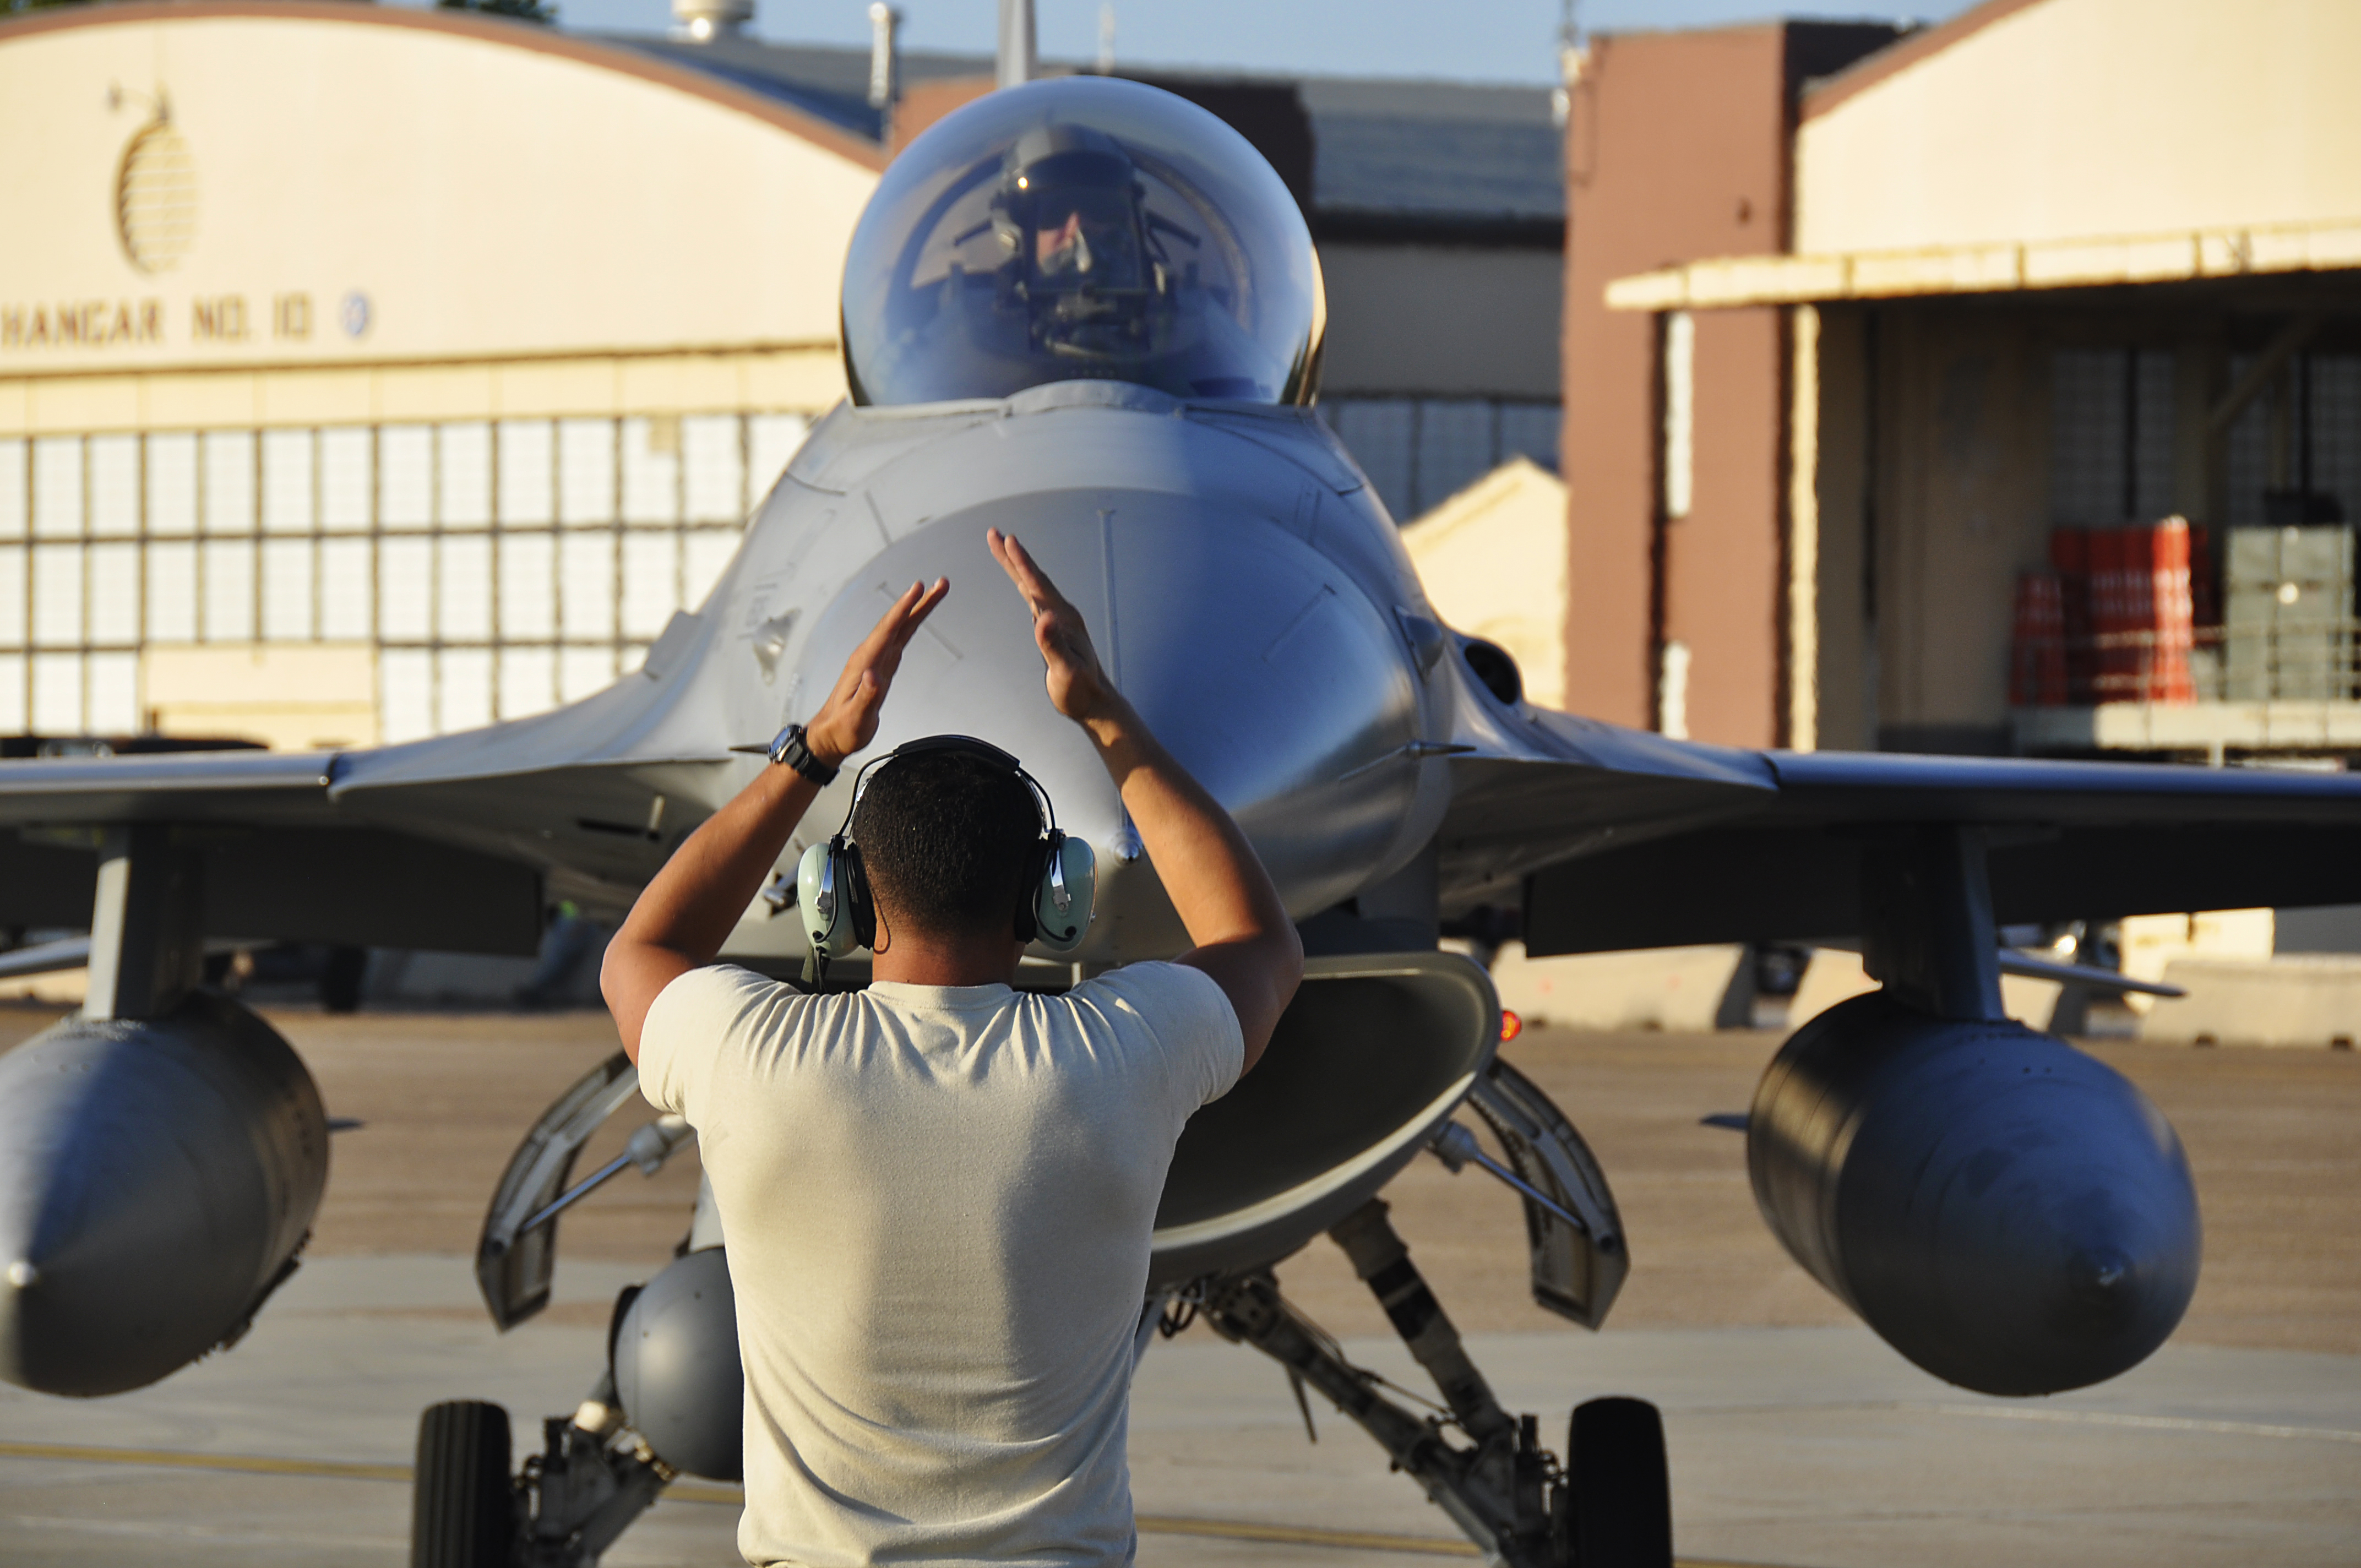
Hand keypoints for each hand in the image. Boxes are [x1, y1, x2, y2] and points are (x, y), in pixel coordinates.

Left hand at [803, 577, 949, 765]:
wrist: (831, 734)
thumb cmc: (841, 727)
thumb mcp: (854, 717)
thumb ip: (865, 696)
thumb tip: (873, 676)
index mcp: (864, 662)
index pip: (887, 629)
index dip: (903, 608)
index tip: (917, 589)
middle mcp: (870, 655)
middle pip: (898, 622)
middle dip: (919, 602)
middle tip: (939, 583)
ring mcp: (876, 659)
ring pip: (901, 627)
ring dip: (918, 609)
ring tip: (935, 592)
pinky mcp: (881, 665)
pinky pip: (900, 638)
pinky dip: (912, 624)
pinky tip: (918, 616)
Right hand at [988, 528, 1116, 723]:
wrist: (1094, 700)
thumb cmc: (1080, 690)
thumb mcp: (1065, 670)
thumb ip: (1053, 645)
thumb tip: (1042, 618)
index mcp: (1063, 619)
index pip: (1037, 585)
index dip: (1022, 562)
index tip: (1007, 539)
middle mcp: (1061, 613)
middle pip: (1033, 578)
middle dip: (1013, 555)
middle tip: (994, 532)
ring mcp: (1058, 619)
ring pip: (1032, 585)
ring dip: (1017, 565)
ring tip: (1002, 547)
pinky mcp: (1054, 627)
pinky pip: (1034, 598)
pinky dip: (1023, 584)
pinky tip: (1021, 582)